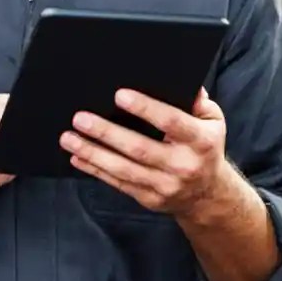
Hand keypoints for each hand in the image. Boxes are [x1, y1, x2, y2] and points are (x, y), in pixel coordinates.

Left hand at [61, 88, 228, 218]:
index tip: (119, 95)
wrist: (208, 195)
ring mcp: (165, 185)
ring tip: (69, 138)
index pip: (170, 121)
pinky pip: (117, 183)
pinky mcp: (149, 199)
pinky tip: (77, 158)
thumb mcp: (212, 121)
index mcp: (199, 141)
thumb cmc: (204, 148)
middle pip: (139, 148)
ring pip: (123, 169)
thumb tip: (184, 81)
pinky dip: (95, 170)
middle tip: (80, 118)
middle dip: (106, 132)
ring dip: (92, 153)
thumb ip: (197, 100)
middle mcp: (183, 165)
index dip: (145, 108)